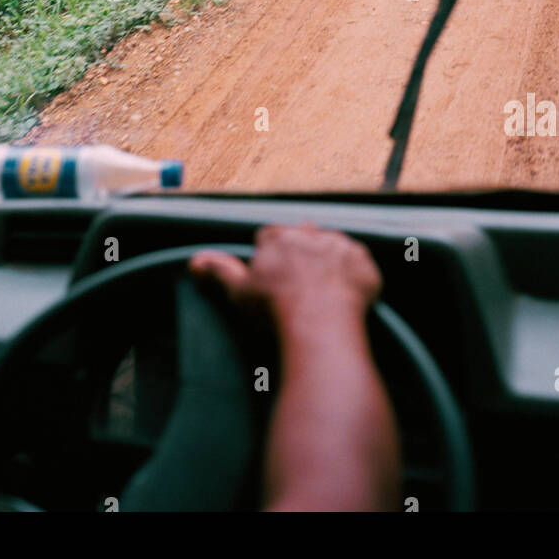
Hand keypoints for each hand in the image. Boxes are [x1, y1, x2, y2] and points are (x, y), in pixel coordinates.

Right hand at [189, 223, 381, 326]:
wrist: (319, 324)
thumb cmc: (275, 309)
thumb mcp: (239, 291)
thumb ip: (219, 270)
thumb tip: (194, 260)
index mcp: (279, 237)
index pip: (270, 237)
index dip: (270, 258)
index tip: (273, 279)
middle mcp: (311, 233)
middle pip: (303, 236)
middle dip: (300, 255)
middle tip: (298, 287)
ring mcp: (341, 247)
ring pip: (332, 248)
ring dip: (329, 262)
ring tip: (324, 293)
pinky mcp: (364, 264)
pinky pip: (359, 265)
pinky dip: (354, 277)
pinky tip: (346, 297)